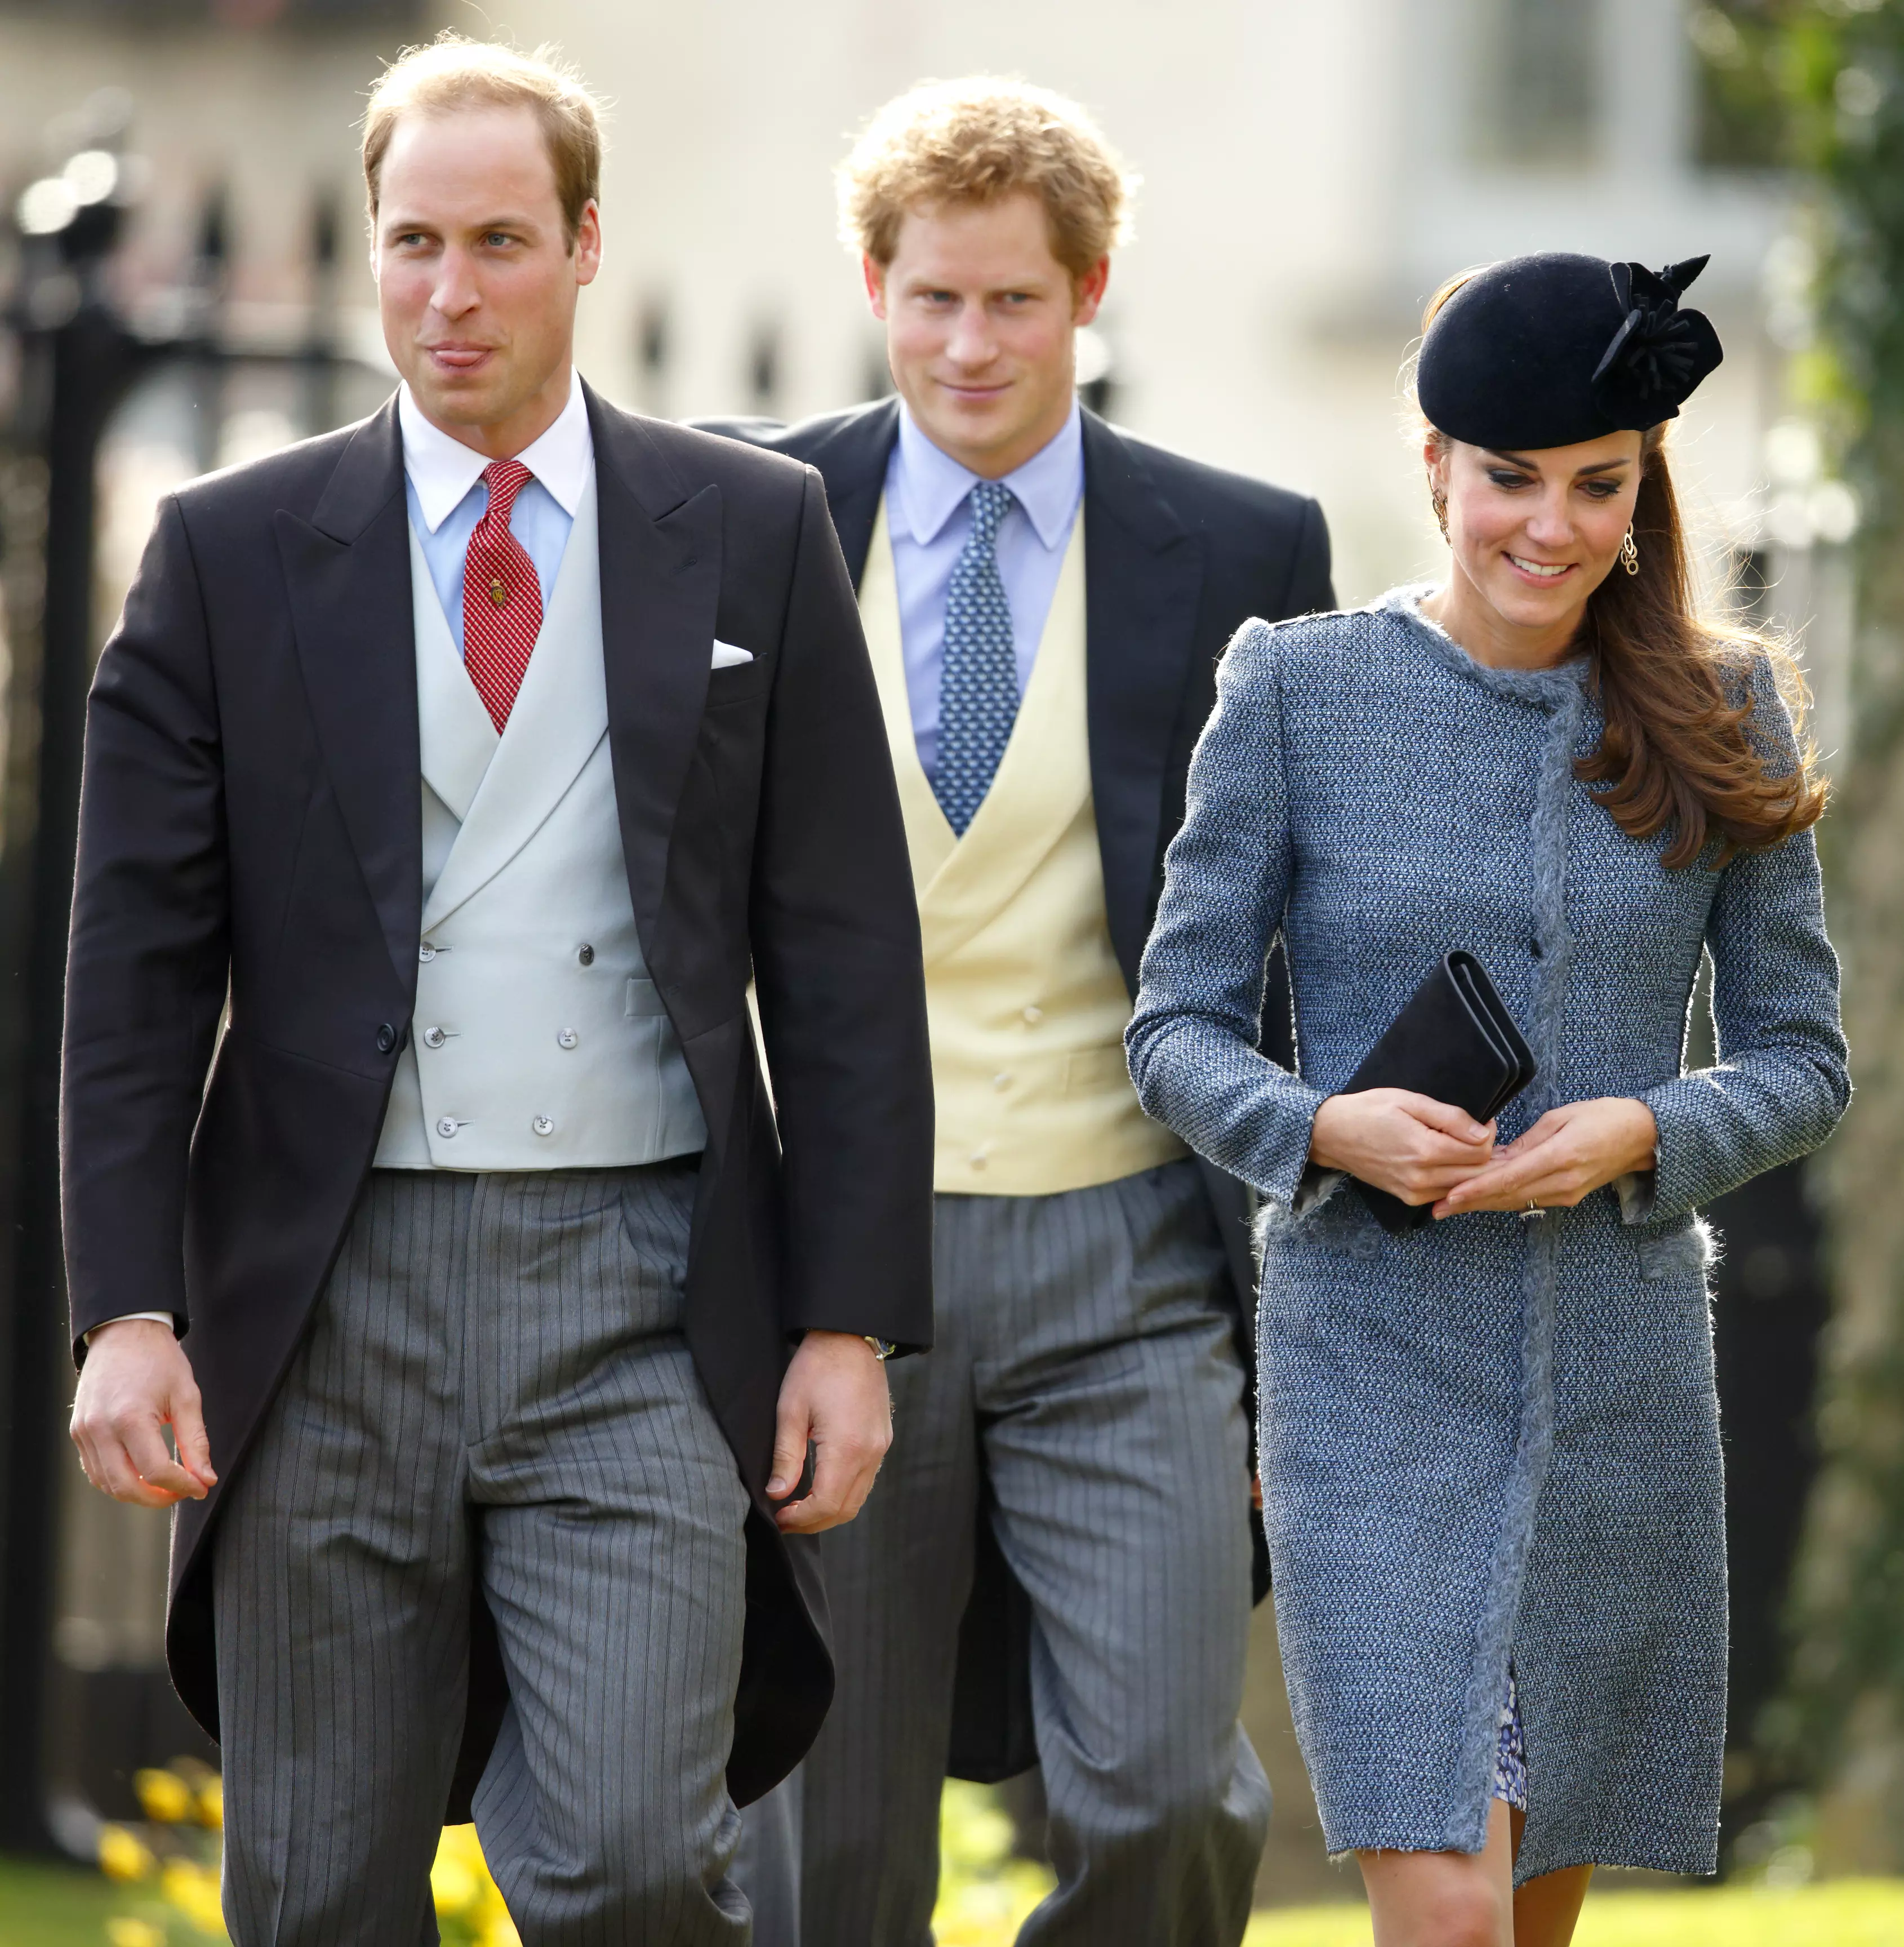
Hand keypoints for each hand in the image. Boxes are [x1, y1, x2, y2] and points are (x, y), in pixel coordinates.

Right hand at [70, 1319, 214, 1507]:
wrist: (124, 1332)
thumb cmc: (159, 1359)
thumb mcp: (186, 1395)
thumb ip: (195, 1441)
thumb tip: (205, 1478)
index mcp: (130, 1418)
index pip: (156, 1472)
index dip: (182, 1486)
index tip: (201, 1487)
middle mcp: (99, 1429)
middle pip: (126, 1486)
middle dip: (158, 1498)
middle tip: (183, 1491)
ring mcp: (84, 1432)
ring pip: (107, 1484)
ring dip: (137, 1493)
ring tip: (165, 1484)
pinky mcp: (77, 1432)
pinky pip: (95, 1470)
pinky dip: (118, 1479)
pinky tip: (141, 1473)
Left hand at [768, 1330, 891, 1534]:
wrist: (851, 1336)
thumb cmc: (817, 1367)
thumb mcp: (791, 1410)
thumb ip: (786, 1457)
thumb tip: (777, 1494)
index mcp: (846, 1447)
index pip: (826, 1504)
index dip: (801, 1519)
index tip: (780, 1518)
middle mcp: (870, 1452)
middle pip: (845, 1509)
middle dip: (814, 1522)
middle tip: (787, 1520)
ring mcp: (880, 1447)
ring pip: (858, 1498)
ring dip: (830, 1510)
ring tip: (801, 1507)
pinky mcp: (882, 1439)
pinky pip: (866, 1480)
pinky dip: (844, 1493)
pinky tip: (822, 1486)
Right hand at [1309, 1089, 1496, 1206]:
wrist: (1331, 1135)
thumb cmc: (1368, 1111)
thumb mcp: (1410, 1101)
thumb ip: (1450, 1117)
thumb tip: (1483, 1132)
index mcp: (1425, 1150)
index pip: (1480, 1152)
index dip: (1488, 1134)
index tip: (1482, 1121)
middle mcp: (1422, 1177)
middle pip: (1477, 1173)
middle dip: (1484, 1154)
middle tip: (1475, 1134)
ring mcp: (1414, 1192)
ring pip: (1463, 1187)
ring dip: (1470, 1169)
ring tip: (1461, 1146)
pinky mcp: (1408, 1198)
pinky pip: (1445, 1193)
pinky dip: (1453, 1179)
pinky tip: (1444, 1161)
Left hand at [1433, 1097, 1657, 1218]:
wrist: (1642, 1137)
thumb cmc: (1602, 1117)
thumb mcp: (1561, 1118)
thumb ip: (1528, 1140)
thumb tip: (1497, 1156)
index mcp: (1560, 1157)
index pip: (1510, 1178)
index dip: (1477, 1189)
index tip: (1451, 1195)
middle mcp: (1562, 1182)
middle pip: (1507, 1196)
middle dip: (1470, 1202)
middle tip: (1436, 1207)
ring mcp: (1565, 1193)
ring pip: (1515, 1202)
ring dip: (1482, 1204)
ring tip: (1449, 1206)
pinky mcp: (1567, 1196)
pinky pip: (1527, 1200)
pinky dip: (1501, 1199)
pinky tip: (1479, 1198)